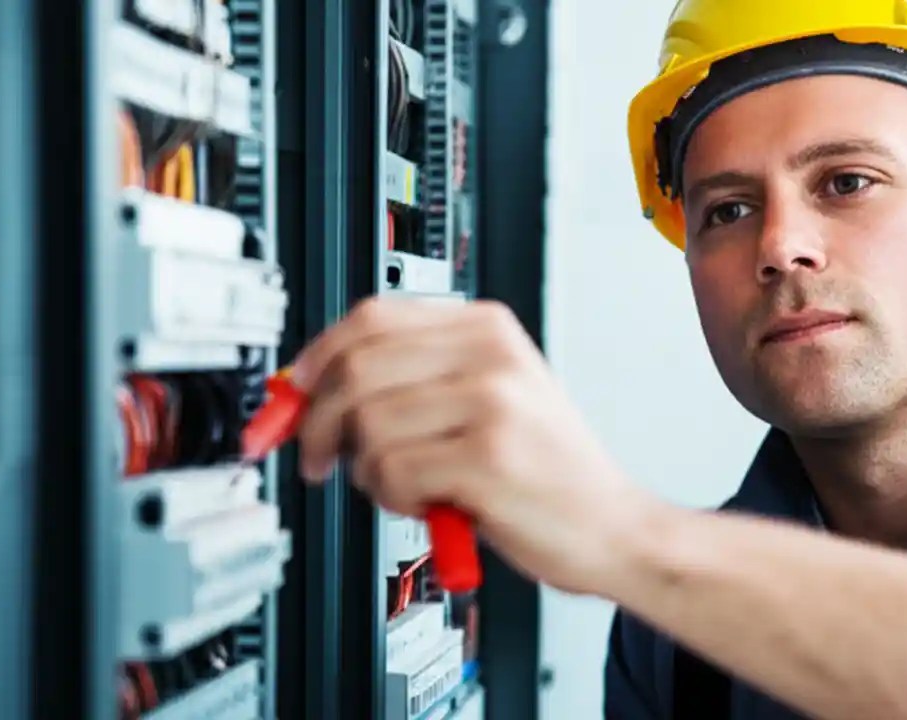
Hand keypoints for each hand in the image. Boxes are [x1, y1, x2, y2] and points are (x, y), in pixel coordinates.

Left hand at [290, 296, 650, 594]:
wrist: (613, 528)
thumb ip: (410, 381)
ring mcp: (491, 401)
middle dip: (317, 421)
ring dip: (367, 470)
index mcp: (486, 328)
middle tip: (320, 457)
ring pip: (366, 424)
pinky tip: (429, 502)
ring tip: (405, 486)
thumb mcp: (489, 400)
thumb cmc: (547, 472)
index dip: (317, 357)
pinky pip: (390, 470)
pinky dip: (393, 496)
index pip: (371, 317)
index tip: (293, 393)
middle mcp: (489, 354)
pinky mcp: (487, 456)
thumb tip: (310, 388)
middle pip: (355, 366)